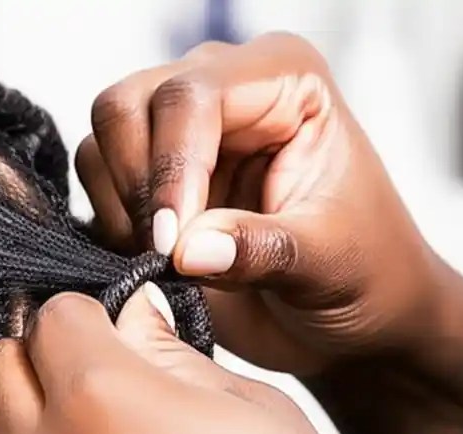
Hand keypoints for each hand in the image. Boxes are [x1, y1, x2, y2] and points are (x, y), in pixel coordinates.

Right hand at [76, 33, 456, 374]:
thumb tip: (188, 248)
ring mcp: (179, 131)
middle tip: (166, 254)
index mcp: (284, 80)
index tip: (172, 244)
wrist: (355, 323)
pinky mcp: (147, 176)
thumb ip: (263, 250)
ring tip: (169, 263)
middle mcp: (222, 90)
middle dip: (137, 185)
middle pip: (128, 104)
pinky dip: (110, 227)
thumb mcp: (331, 265)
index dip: (170, 167)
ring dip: (121, 210)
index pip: (190, 95)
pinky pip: (95, 184)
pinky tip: (156, 264)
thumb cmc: (368, 275)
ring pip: (101, 141)